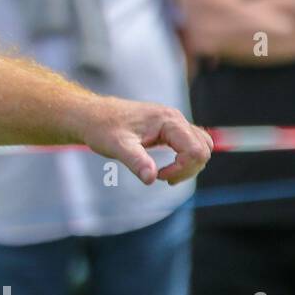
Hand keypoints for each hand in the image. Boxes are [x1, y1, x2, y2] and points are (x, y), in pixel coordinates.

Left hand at [81, 98, 212, 185]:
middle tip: (163, 178)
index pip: (195, 150)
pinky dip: (184, 159)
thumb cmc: (102, 128)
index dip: (182, 169)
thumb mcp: (116, 146)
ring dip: (189, 165)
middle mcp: (175, 119)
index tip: (159, 177)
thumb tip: (151, 179)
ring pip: (200, 146)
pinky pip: (190, 145)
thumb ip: (135, 161)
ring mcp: (173, 123)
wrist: (91, 116)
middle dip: (189, 169)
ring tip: (165, 175)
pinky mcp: (168, 129)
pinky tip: (165, 169)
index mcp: (168, 120)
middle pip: (203, 148)